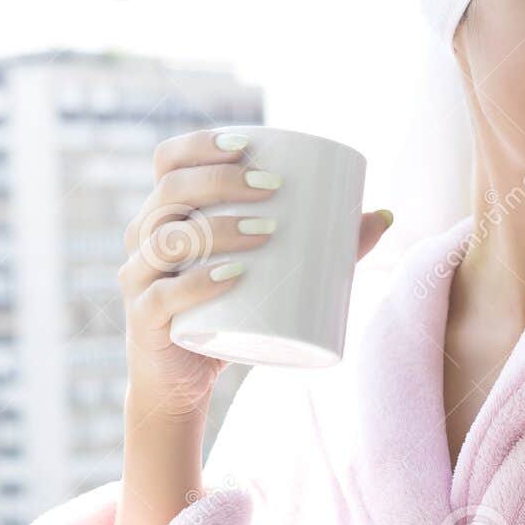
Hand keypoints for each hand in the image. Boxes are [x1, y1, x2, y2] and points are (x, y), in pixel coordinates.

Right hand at [117, 128, 393, 419]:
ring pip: (167, 238)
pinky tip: (231, 274)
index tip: (248, 145)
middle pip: (170, 191)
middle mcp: (143, 237)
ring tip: (266, 231)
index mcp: (166, 212)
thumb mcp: (270, 272)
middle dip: (221, 181)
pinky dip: (198, 283)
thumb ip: (325, 245)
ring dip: (219, 228)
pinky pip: (162, 295)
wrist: (183, 379)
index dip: (201, 145)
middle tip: (272, 187)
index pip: (169, 160)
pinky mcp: (145, 320)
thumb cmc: (227, 310)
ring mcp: (139, 278)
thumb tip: (385, 215)